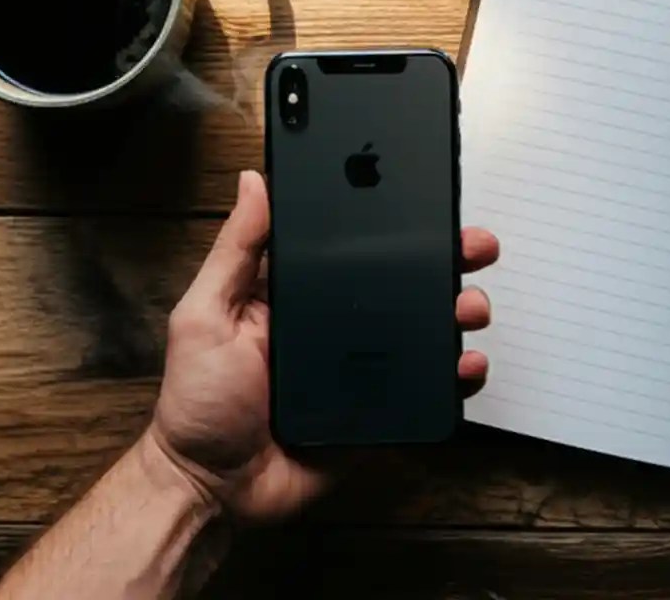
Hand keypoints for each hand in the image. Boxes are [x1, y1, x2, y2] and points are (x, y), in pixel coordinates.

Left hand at [150, 171, 498, 521]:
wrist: (215, 487)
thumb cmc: (197, 402)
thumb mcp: (205, 314)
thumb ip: (234, 250)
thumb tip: (253, 182)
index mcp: (297, 294)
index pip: (355, 248)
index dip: (392, 224)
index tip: (426, 203)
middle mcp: (336, 325)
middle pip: (404, 283)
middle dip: (446, 260)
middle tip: (473, 248)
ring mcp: (364, 368)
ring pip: (426, 331)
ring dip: (459, 312)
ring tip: (469, 308)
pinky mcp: (381, 411)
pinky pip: (428, 388)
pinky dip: (457, 375)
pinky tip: (465, 365)